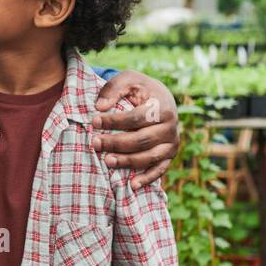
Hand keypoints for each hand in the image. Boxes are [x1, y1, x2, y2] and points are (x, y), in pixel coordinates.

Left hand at [90, 71, 178, 189]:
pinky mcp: (169, 156)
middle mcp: (171, 127)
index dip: (114, 121)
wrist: (159, 98)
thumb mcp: (128, 80)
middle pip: (141, 140)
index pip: (136, 118)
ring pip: (149, 157)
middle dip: (116, 143)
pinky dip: (147, 179)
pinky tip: (131, 185)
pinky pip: (159, 170)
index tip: (94, 121)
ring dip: (127, 161)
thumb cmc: (140, 89)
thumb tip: (100, 107)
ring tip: (107, 161)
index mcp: (162, 107)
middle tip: (95, 143)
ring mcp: (171, 143)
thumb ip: (113, 89)